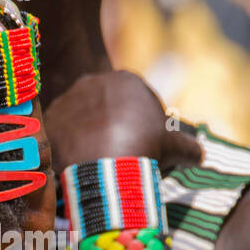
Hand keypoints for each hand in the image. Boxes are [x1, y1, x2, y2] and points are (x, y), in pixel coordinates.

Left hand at [44, 71, 201, 174]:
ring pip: (83, 121)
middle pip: (107, 108)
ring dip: (90, 138)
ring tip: (100, 165)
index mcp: (126, 80)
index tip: (147, 148)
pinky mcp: (48, 121)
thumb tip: (201, 155)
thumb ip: (189, 148)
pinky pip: (62, 135)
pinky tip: (79, 166)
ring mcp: (67, 101)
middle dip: (115, 129)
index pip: (139, 101)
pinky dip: (70, 149)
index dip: (146, 127)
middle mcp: (93, 82)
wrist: (102, 168)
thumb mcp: (174, 148)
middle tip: (123, 157)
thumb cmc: (144, 150)